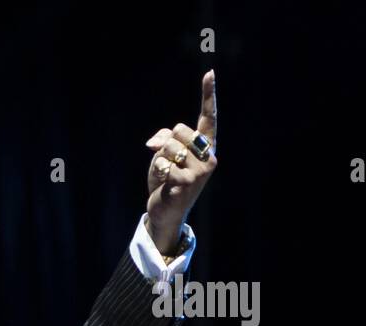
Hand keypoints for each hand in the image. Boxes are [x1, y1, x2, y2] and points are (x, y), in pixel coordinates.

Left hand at [144, 71, 217, 254]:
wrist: (166, 211)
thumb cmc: (167, 181)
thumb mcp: (165, 156)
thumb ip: (164, 139)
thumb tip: (155, 142)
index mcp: (207, 147)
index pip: (209, 118)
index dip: (208, 95)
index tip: (209, 73)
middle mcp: (209, 157)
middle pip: (180, 129)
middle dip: (166, 142)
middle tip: (167, 162)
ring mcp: (201, 171)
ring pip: (170, 146)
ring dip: (160, 158)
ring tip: (165, 175)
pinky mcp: (187, 182)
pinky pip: (164, 164)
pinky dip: (158, 171)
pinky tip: (164, 184)